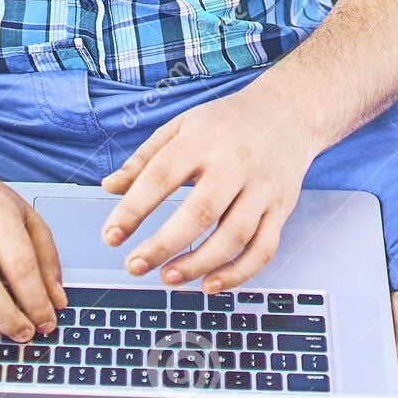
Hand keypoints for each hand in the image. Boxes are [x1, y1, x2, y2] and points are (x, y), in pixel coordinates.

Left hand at [100, 89, 320, 291]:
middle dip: (163, 245)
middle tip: (134, 266)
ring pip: (234, 237)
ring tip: (167, 278)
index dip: (133, 210)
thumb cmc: (227, 123)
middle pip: (200, 213)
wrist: (289, 113)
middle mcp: (236, 164)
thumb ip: (144, 159)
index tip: (111, 236)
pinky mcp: (282, 209)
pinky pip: (263, 249)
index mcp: (203, 140)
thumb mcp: (181, 127)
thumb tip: (108, 187)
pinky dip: (238, 274)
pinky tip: (209, 284)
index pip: (162, 177)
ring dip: (199, 264)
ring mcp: (263, 189)